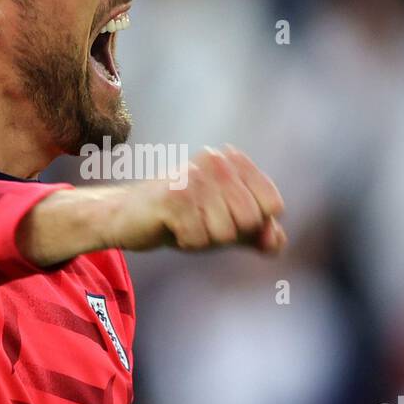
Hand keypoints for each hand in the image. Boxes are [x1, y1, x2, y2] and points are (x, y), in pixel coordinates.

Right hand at [20, 145, 285, 266]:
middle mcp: (216, 161)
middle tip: (200, 223)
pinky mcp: (173, 197)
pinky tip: (171, 228)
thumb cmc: (181, 220)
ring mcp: (194, 177)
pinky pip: (199, 239)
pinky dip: (186, 242)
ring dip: (204, 239)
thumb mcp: (226, 227)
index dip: (253, 225)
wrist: (126, 218)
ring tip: (185, 224)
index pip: (273, 205)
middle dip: (227, 234)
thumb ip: (259, 234)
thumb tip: (277, 240)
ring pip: (226, 232)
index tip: (224, 218)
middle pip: (251, 220)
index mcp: (233, 161)